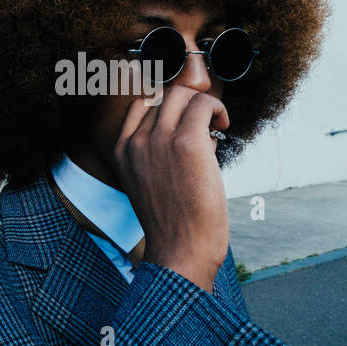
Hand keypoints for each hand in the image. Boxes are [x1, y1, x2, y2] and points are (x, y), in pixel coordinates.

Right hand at [112, 79, 230, 292]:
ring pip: (182, 94)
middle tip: (206, 122)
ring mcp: (159, 139)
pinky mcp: (187, 142)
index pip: (140, 105)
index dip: (167, 104)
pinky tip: (224, 126)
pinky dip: (217, 109)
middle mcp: (136, 141)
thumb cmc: (174, 225)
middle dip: (188, 103)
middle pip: (163, 95)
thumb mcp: (151, 184)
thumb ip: (163, 155)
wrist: (180, 251)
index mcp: (122, 151)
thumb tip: (201, 132)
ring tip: (216, 124)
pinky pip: (203, 105)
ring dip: (204, 104)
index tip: (186, 116)